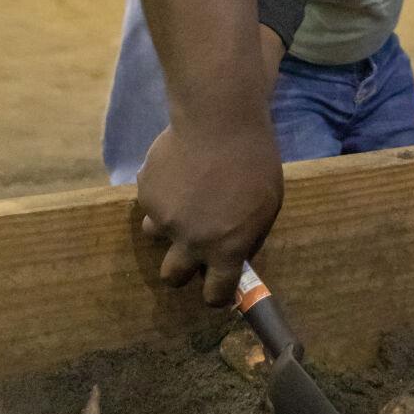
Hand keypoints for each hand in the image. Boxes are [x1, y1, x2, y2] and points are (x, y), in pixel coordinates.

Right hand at [137, 119, 283, 306]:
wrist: (219, 119)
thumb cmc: (255, 161)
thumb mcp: (268, 204)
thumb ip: (248, 235)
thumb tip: (237, 254)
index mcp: (225, 248)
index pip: (216, 294)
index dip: (217, 294)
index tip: (218, 288)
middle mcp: (190, 240)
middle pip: (172, 277)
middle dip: (180, 269)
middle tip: (190, 249)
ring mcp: (163, 217)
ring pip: (155, 235)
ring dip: (167, 224)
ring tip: (183, 196)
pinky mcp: (145, 192)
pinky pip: (149, 201)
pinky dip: (160, 192)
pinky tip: (177, 170)